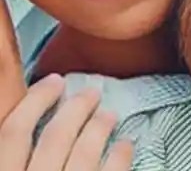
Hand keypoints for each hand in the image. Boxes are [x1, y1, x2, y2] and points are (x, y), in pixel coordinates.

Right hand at [0, 0, 131, 170]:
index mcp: (3, 170)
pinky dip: (118, 159)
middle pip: (55, 137)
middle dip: (75, 110)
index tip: (53, 80)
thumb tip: (14, 95)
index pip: (11, 130)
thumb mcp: (8, 162)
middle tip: (91, 91)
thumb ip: (12, 140)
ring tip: (108, 114)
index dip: (33, 100)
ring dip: (98, 129)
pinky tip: (126, 145)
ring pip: (83, 157)